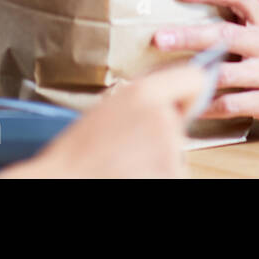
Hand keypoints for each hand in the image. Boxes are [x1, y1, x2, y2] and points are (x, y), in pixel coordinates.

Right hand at [0, 63, 209, 178]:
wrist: (65, 179)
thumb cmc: (80, 150)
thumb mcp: (109, 107)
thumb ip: (143, 97)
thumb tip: (173, 94)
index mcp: (144, 93)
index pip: (194, 79)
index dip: (188, 92)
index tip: (180, 103)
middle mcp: (163, 119)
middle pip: (180, 122)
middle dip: (164, 134)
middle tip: (126, 145)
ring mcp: (170, 151)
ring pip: (176, 152)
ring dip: (158, 159)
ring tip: (122, 162)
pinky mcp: (172, 177)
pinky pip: (172, 173)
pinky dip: (156, 176)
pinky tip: (129, 173)